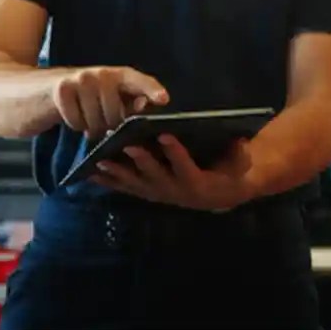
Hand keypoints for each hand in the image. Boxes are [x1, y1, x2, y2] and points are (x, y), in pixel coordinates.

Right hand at [51, 66, 168, 139]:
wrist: (28, 90)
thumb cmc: (73, 100)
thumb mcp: (100, 99)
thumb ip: (125, 103)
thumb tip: (145, 106)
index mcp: (112, 74)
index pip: (135, 79)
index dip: (150, 88)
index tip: (164, 99)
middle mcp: (98, 73)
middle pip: (115, 113)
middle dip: (108, 126)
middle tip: (99, 126)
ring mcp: (79, 79)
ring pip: (96, 120)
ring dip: (90, 127)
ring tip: (83, 119)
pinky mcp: (61, 90)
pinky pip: (77, 122)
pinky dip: (73, 124)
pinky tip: (67, 115)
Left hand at [90, 135, 252, 210]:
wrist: (224, 192)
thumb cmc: (231, 168)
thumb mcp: (239, 160)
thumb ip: (239, 152)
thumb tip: (238, 139)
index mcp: (198, 182)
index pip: (186, 167)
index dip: (176, 153)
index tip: (166, 136)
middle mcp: (176, 191)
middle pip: (155, 176)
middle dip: (141, 161)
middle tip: (127, 145)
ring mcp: (159, 193)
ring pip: (136, 184)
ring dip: (118, 173)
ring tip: (101, 160)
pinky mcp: (147, 192)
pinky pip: (126, 187)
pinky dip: (109, 180)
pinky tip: (91, 171)